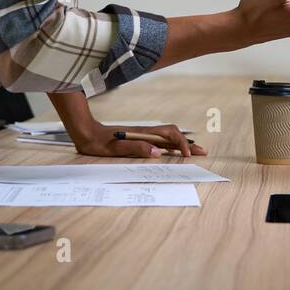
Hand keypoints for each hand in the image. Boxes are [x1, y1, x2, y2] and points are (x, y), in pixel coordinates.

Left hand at [70, 122, 205, 158]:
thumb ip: (137, 148)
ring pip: (168, 138)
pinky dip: (172, 146)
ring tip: (193, 152)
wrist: (87, 134)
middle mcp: (146, 133)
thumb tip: (158, 152)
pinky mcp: (139, 139)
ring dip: (182, 144)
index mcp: (144, 134)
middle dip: (188, 144)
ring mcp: (143, 135)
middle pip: (173, 135)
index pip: (170, 136)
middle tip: (202, 152)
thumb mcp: (116, 148)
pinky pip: (160, 141)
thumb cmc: (100, 142)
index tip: (186, 156)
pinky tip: (173, 151)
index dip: (181, 144)